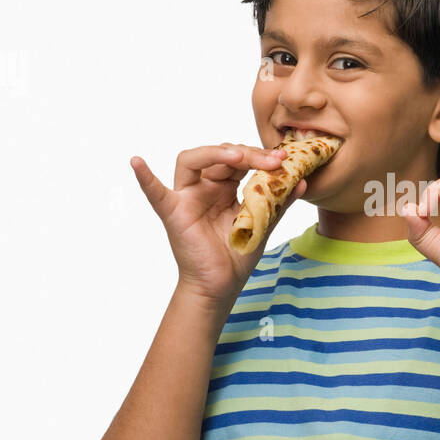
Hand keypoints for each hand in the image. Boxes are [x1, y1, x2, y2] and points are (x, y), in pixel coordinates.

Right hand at [130, 143, 306, 306]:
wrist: (221, 287)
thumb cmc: (237, 256)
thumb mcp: (264, 223)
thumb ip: (280, 201)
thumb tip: (302, 179)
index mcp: (223, 188)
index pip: (237, 160)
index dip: (258, 156)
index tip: (282, 159)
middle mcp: (203, 188)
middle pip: (218, 155)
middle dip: (246, 153)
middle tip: (270, 160)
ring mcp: (186, 198)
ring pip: (192, 161)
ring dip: (215, 153)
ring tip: (238, 156)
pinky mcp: (174, 214)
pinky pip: (156, 193)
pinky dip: (146, 178)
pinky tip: (137, 162)